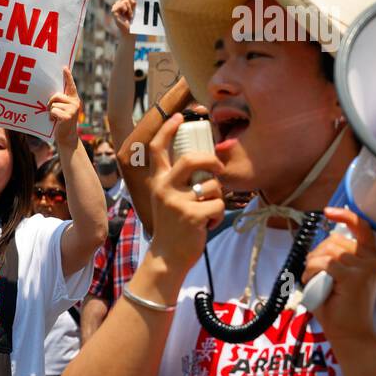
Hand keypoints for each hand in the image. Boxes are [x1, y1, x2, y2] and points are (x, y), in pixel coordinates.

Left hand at [48, 67, 81, 146]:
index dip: (68, 76)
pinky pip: (53, 111)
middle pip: (56, 95)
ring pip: (53, 104)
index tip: (64, 67)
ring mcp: (72, 109)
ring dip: (51, 112)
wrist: (66, 136)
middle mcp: (75, 102)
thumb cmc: (61, 121)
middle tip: (51, 111)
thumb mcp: (62, 109)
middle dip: (50, 103)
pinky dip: (51, 117)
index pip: (70, 85)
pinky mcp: (67, 116)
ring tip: (56, 118)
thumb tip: (52, 94)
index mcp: (73, 99)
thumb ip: (60, 101)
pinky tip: (56, 121)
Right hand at [111, 0, 136, 38]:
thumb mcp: (136, 9)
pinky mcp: (114, 11)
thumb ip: (136, 1)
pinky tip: (126, 16)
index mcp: (123, 2)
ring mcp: (115, 7)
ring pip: (126, 0)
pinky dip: (127, 10)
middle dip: (133, 2)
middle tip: (133, 11)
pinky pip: (123, 4)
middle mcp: (118, 3)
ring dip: (130, 9)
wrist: (130, 32)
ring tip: (130, 16)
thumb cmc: (134, 21)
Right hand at [144, 113, 225, 272]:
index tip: (180, 117)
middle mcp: (164, 188)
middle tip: (218, 168)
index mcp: (157, 182)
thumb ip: (177, 181)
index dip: (168, 129)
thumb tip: (204, 162)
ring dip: (216, 198)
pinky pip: (218, 205)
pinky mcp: (192, 215)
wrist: (166, 257)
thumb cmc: (172, 227)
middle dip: (211, 160)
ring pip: (211, 186)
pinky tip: (207, 224)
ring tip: (207, 211)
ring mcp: (177, 202)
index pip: (157, 148)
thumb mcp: (166, 199)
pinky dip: (218, 215)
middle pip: (191, 159)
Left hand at [301, 207, 375, 346]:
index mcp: (370, 258)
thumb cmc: (340, 307)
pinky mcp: (354, 276)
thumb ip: (336, 258)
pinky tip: (312, 284)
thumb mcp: (339, 277)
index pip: (362, 228)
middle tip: (313, 273)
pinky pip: (323, 264)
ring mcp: (365, 267)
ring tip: (313, 282)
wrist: (350, 333)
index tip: (329, 212)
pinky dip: (311, 272)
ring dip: (312, 266)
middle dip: (317, 254)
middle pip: (334, 241)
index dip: (346, 217)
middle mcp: (371, 260)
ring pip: (326, 252)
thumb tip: (323, 242)